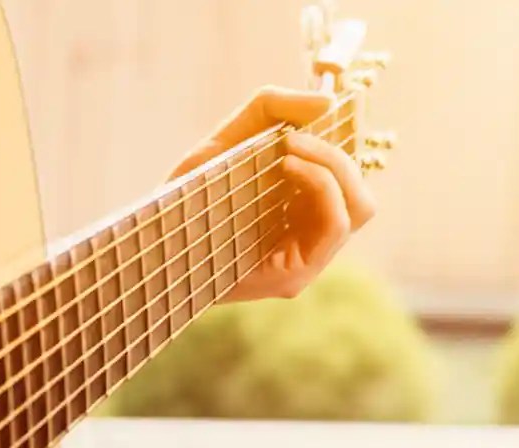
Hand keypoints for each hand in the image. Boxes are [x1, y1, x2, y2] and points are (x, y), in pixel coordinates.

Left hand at [170, 86, 376, 301]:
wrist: (153, 236)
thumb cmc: (188, 192)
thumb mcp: (230, 136)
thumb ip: (273, 108)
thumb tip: (327, 101)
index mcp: (305, 216)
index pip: (353, 185)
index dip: (347, 149)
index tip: (319, 118)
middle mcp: (311, 243)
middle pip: (364, 199)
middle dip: (341, 157)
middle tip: (298, 138)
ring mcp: (307, 263)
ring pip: (360, 209)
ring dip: (333, 167)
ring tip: (290, 148)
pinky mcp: (294, 276)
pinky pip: (335, 226)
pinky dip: (322, 187)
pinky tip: (288, 166)